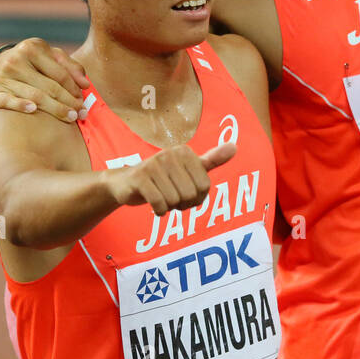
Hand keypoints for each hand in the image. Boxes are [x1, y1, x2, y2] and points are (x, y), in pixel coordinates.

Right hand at [0, 37, 88, 121]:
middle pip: (50, 86)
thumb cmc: (31, 62)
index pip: (60, 73)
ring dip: (55, 109)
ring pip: (35, 96)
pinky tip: (33, 110)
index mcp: (31, 48)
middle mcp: (15, 60)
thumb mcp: (50, 56)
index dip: (74, 89)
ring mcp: (3, 77)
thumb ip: (70, 66)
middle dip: (69, 102)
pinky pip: (9, 101)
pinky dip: (21, 105)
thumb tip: (85, 84)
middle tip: (81, 113)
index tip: (83, 100)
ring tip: (70, 117)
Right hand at [107, 142, 236, 216]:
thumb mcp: (188, 169)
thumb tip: (234, 146)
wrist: (125, 183)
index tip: (185, 193)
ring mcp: (153, 164)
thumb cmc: (162, 179)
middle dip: (182, 204)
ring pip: (175, 200)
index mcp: (185, 152)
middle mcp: (170, 154)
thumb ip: (212, 160)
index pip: (205, 186)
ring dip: (170, 207)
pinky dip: (159, 211)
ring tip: (161, 198)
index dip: (197, 198)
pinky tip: (155, 206)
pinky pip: (160, 204)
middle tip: (172, 198)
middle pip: (190, 194)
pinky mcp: (140, 177)